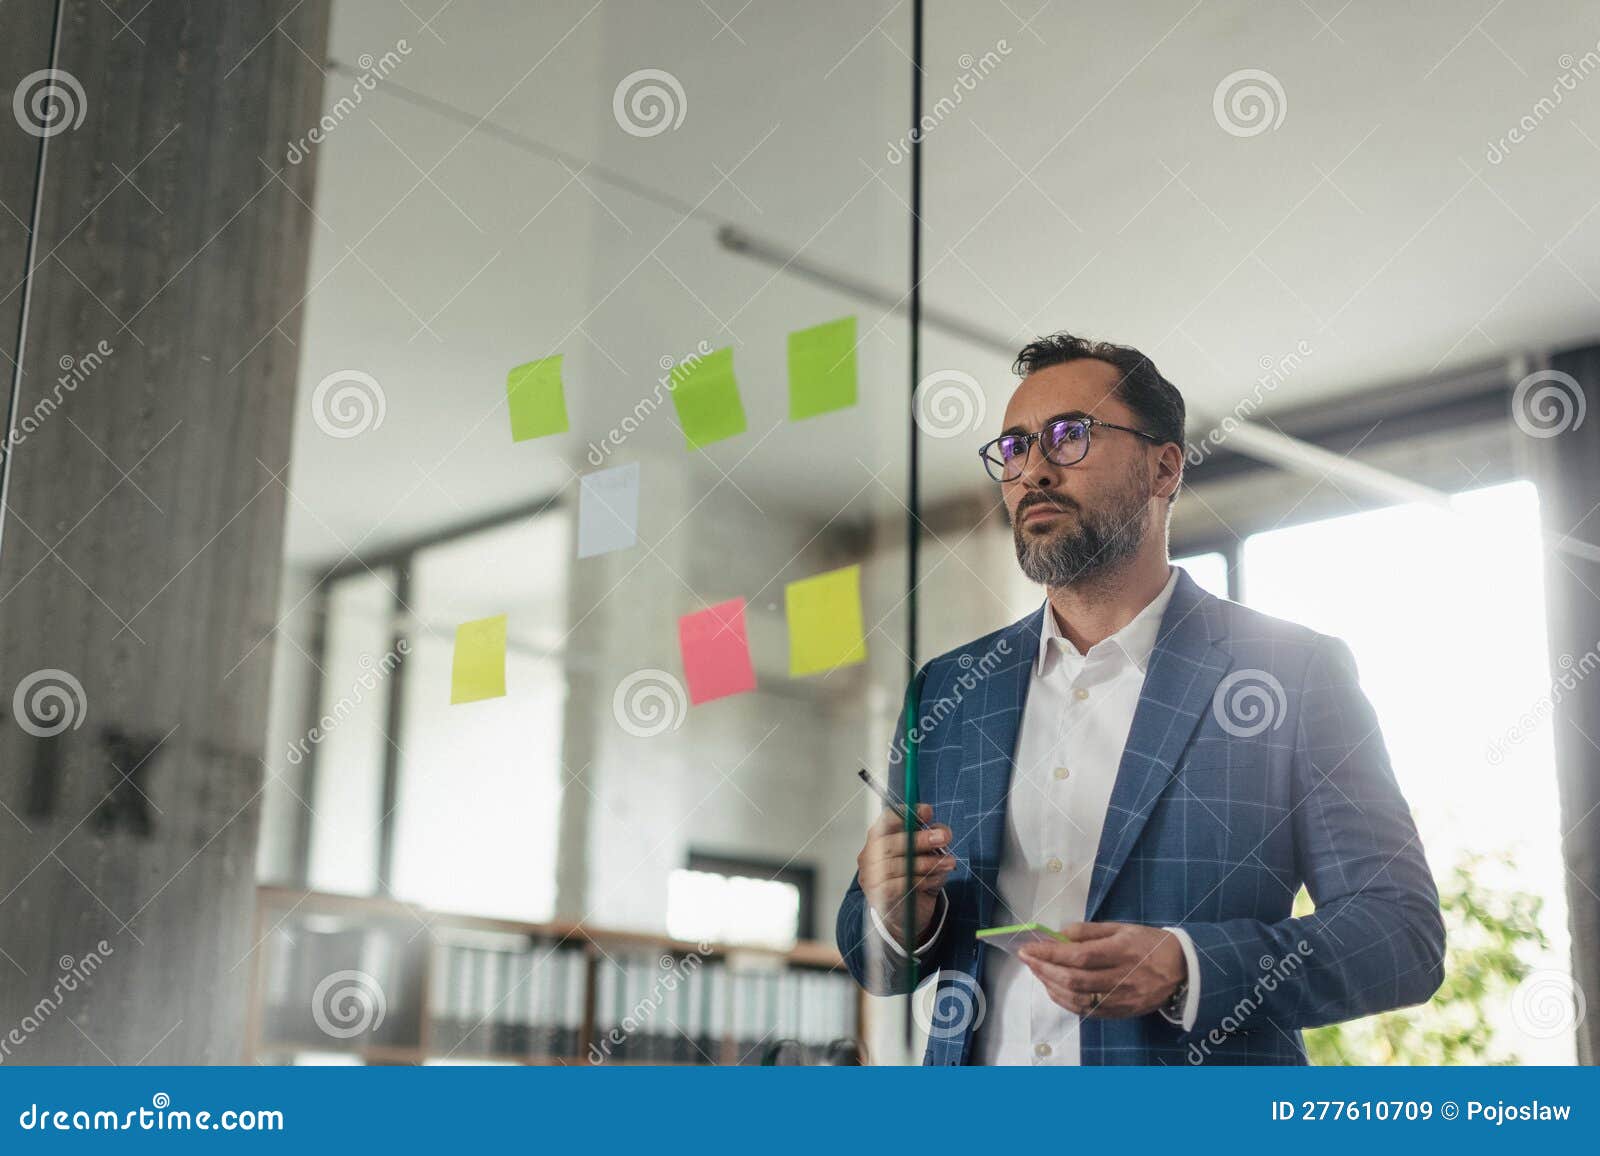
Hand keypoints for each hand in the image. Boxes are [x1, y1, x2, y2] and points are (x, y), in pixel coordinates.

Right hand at [856, 804, 953, 949]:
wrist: (904, 913)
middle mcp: (869, 854)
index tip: (928, 812)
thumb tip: (942, 831)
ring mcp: (871, 876)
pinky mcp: (879, 895)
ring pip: (899, 865)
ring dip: (928, 862)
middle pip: (890, 842)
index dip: (906, 813)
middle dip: (920, 838)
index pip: (886, 819)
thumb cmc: (913, 876)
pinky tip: (936, 879)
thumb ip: (932, 838)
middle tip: (944, 837)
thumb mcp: (926, 853)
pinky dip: (923, 880)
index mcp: (878, 837)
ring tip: (949, 863)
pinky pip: (902, 885)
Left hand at [1016, 922, 1185, 1018]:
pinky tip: (1054, 989)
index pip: (1079, 955)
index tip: (1028, 948)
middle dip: (1044, 970)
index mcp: (1122, 951)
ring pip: (1078, 999)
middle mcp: (1122, 977)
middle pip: (1075, 980)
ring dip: (1051, 987)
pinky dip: (1066, 1001)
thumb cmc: (1148, 943)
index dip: (1049, 953)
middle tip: (1027, 959)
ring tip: (1037, 972)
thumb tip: (1056, 936)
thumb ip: (1087, 932)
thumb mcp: (1121, 928)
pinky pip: (1087, 1011)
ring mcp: (1122, 999)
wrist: (1183, 970)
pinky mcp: (1122, 1013)